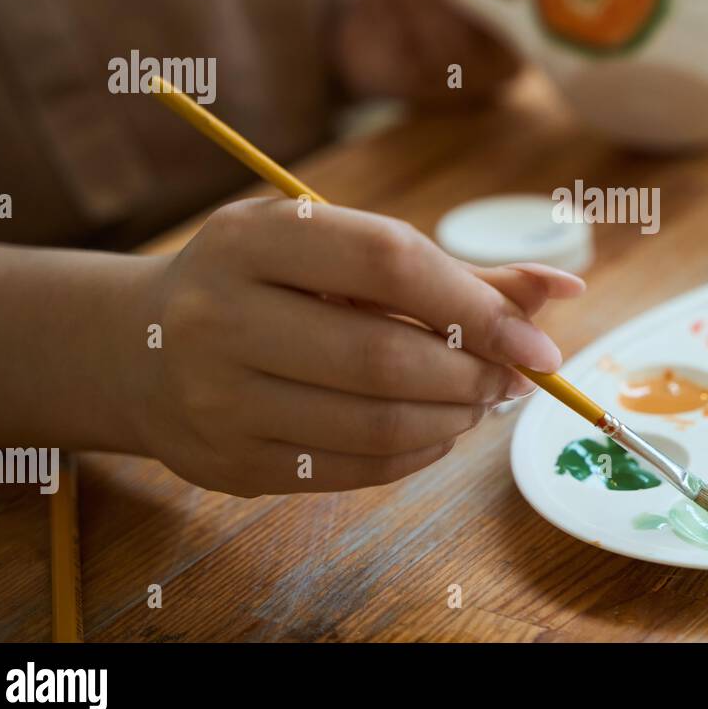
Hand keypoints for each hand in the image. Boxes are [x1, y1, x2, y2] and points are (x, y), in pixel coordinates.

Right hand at [132, 198, 581, 496]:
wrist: (142, 347)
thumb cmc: (268, 282)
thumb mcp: (338, 249)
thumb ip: (454, 269)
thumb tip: (565, 288)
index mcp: (253, 240)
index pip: (390, 262)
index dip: (479, 305)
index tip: (538, 343)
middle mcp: (220, 317)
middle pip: (386, 355)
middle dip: (473, 372)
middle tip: (511, 378)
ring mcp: (218, 398)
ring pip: (374, 421)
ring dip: (454, 417)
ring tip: (478, 400)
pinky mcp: (231, 462)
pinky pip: (353, 468)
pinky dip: (418, 451)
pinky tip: (435, 428)